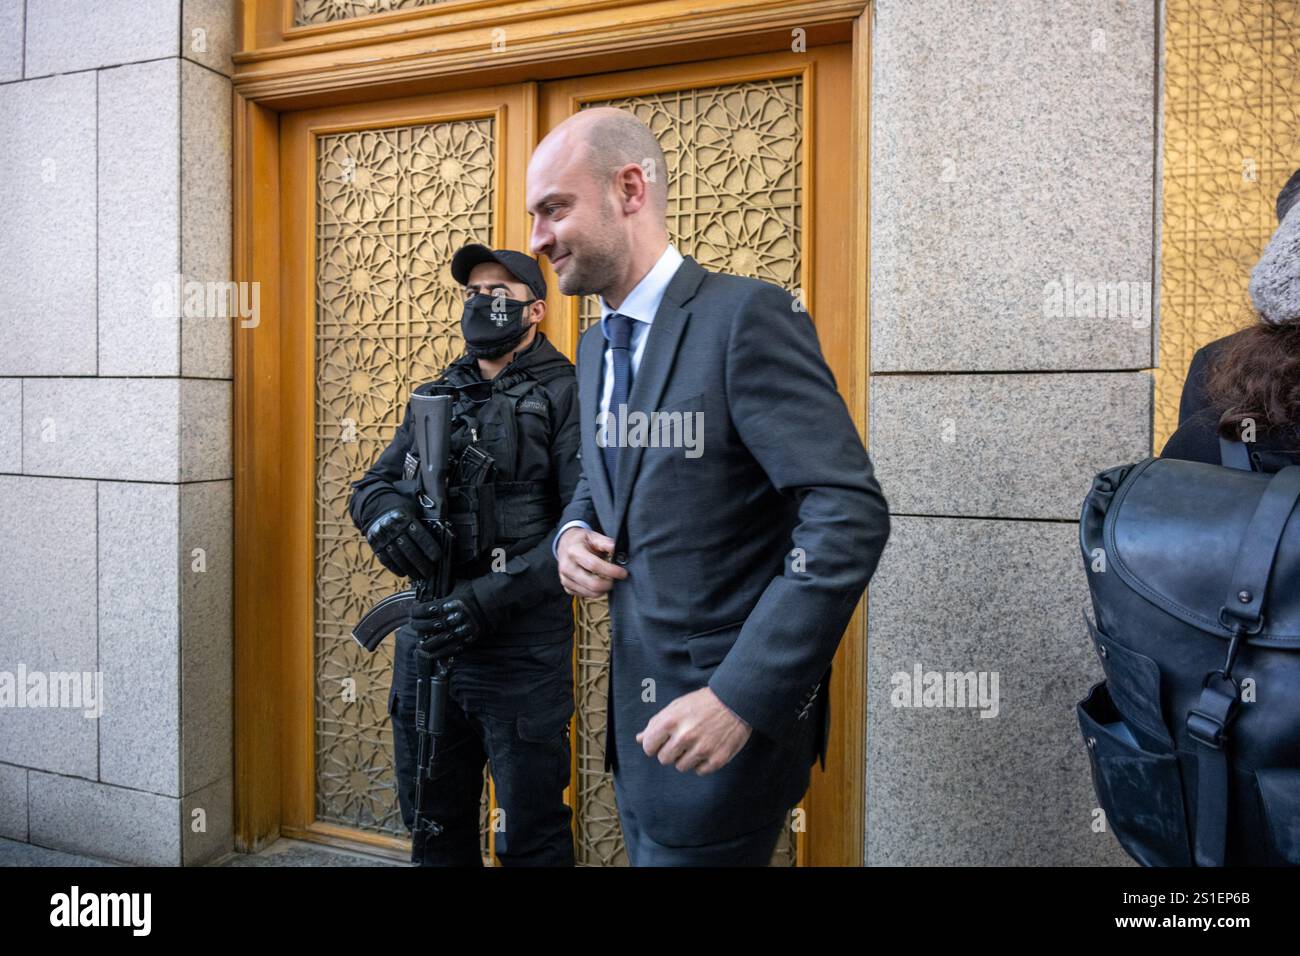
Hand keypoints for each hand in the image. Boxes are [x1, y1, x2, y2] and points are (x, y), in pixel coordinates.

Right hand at [364, 503, 441, 578]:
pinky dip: (395, 568)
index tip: (437, 557)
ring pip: (398, 557)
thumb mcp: (413, 508)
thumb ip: (422, 520)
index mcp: (404, 518)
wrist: (374, 505)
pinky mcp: (375, 545)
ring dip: (410, 569)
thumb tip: (439, 533)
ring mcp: (383, 538)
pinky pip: (386, 559)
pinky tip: (404, 573)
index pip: (419, 536)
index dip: (429, 547)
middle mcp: (393, 529)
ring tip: (419, 576)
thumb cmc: (400, 507)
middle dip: (421, 563)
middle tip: (429, 572)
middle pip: (409, 550)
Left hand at [409, 581, 488, 660]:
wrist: (494, 601)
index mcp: (448, 604)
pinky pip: (448, 650)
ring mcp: (458, 631)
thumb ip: (443, 591)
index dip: (415, 612)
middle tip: (413, 624)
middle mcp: (451, 619)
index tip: (412, 612)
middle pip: (428, 625)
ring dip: (425, 643)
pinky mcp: (466, 640)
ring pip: (436, 641)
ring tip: (419, 644)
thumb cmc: (474, 591)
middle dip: (417, 626)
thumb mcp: (457, 586)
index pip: (424, 610)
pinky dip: (437, 654)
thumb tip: (431, 590)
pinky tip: (429, 654)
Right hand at [557, 527, 627, 597]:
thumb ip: (605, 542)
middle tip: (617, 579)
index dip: (611, 571)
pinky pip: (585, 595)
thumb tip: (616, 549)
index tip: (623, 573)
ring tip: (608, 579)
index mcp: (574, 551)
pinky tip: (598, 582)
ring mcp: (565, 579)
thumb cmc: (581, 541)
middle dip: (609, 584)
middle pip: (592, 584)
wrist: (565, 545)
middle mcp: (567, 567)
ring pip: (590, 593)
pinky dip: (595, 591)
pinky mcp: (567, 588)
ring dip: (603, 589)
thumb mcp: (592, 536)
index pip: (594, 565)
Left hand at [635, 687, 751, 774]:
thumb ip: (656, 724)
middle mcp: (685, 736)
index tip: (661, 742)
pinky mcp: (717, 759)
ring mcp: (702, 749)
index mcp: (671, 721)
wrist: (736, 701)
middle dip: (670, 751)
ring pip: (681, 767)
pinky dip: (702, 763)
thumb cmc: (702, 703)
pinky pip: (700, 771)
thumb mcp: (676, 706)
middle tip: (683, 740)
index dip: (653, 745)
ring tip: (697, 743)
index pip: (648, 746)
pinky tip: (708, 749)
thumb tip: (639, 739)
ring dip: (686, 758)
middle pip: (664, 759)